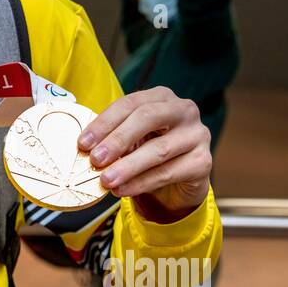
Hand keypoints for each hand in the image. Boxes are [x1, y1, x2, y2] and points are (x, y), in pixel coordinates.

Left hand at [79, 87, 211, 222]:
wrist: (179, 180)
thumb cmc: (150, 150)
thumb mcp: (131, 139)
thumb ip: (112, 138)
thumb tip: (86, 148)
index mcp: (161, 96)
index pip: (130, 103)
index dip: (104, 123)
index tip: (83, 143)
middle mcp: (184, 110)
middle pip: (148, 118)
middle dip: (117, 139)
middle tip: (95, 159)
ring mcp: (198, 134)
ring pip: (159, 150)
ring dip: (128, 166)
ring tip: (106, 180)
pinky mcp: (204, 161)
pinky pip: (168, 173)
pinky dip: (142, 183)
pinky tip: (123, 190)